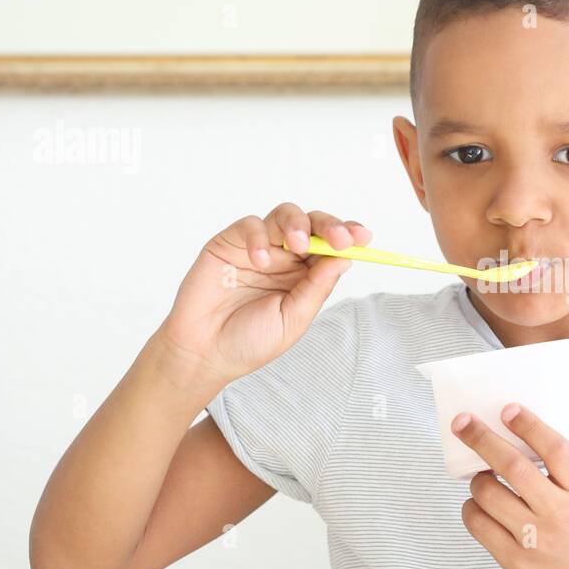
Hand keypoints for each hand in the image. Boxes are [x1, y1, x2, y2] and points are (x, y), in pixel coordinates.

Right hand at [159, 203, 371, 385]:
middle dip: (330, 226)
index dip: (349, 236)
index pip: (332, 246)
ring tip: (299, 245)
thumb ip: (316, 287)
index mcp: (306, 275)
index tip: (364, 237)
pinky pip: (250, 225)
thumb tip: (346, 258)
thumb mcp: (293, 319)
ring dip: (297, 225)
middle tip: (339, 238)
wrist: (204, 352)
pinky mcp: (229, 243)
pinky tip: (259, 261)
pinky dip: (258, 238)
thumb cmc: (249, 341)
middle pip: (313, 224)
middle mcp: (285, 257)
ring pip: (285, 215)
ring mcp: (258, 247)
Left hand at [453, 402, 568, 568]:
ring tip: (479, 477)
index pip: (556, 450)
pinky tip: (477, 505)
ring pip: (489, 495)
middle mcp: (560, 514)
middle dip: (483, 439)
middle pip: (514, 467)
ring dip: (476, 479)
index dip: (530, 425)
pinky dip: (471, 508)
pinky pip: (479, 525)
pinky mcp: (516, 562)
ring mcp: (536, 540)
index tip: (508, 409)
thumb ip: (558, 474)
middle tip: (463, 423)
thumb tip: (510, 439)